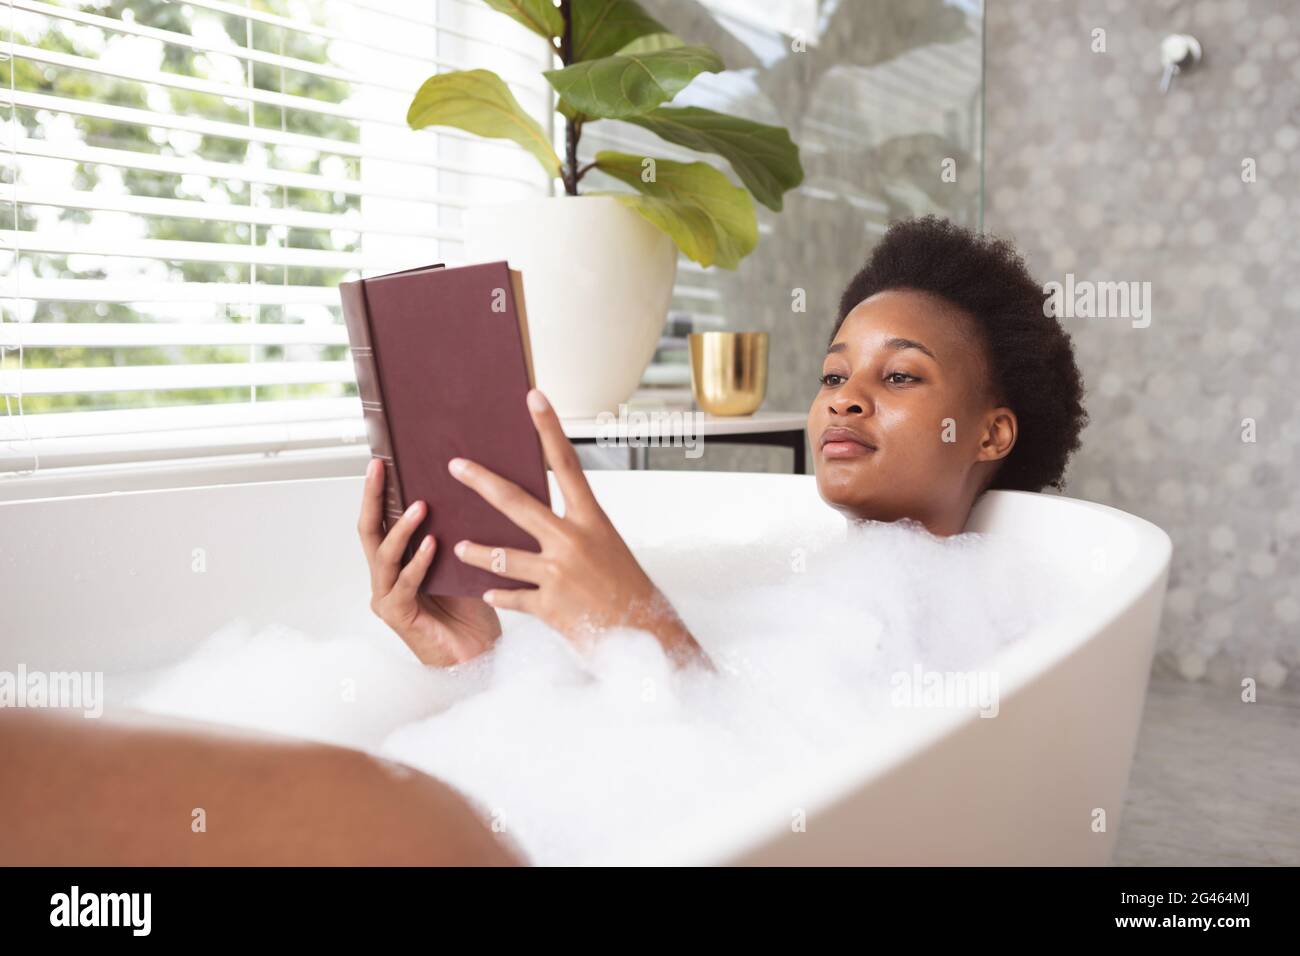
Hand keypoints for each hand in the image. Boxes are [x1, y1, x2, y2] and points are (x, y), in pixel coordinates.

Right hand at [358, 458, 501, 666]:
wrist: (478, 655)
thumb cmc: (471, 612)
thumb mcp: (462, 563)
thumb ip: (453, 535)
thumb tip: (464, 493)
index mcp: (397, 565)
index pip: (380, 521)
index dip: (378, 492)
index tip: (382, 462)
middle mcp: (386, 579)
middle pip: (369, 531)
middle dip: (374, 497)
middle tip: (380, 469)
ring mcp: (388, 597)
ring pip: (384, 555)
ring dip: (402, 528)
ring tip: (420, 506)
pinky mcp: (398, 616)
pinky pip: (405, 583)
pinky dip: (418, 562)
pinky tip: (433, 544)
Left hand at [448, 389, 709, 668]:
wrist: (648, 636)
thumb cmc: (630, 592)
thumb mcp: (608, 549)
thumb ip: (576, 533)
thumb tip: (542, 522)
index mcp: (593, 521)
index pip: (566, 464)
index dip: (549, 429)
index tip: (534, 398)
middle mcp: (573, 541)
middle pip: (516, 503)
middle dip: (481, 482)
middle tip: (456, 466)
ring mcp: (558, 574)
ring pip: (502, 556)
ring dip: (476, 551)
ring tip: (459, 547)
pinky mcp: (549, 607)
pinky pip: (512, 597)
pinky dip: (499, 595)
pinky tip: (488, 593)